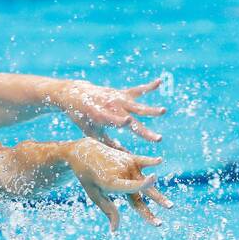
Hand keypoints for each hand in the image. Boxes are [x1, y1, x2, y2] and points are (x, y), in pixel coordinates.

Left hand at [52, 78, 166, 142]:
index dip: (122, 123)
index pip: (116, 123)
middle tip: (159, 139)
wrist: (74, 95)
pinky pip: (138, 90)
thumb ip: (108, 144)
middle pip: (132, 121)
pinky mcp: (122, 93)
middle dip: (145, 130)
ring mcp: (118, 99)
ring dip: (151, 110)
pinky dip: (149, 86)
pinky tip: (160, 81)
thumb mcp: (92, 133)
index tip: (130, 123)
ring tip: (164, 111)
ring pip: (137, 106)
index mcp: (102, 117)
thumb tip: (123, 158)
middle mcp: (112, 107)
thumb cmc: (83, 118)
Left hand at [67, 138, 169, 230]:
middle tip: (169, 208)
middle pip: (142, 191)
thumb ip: (109, 210)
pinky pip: (144, 161)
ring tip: (169, 206)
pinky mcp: (130, 158)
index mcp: (111, 182)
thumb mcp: (95, 195)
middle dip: (156, 201)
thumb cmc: (88, 178)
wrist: (84, 152)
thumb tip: (115, 230)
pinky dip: (152, 161)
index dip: (142, 185)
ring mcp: (127, 165)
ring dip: (157, 195)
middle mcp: (121, 173)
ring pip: (145, 182)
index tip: (153, 183)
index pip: (130, 187)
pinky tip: (160, 161)